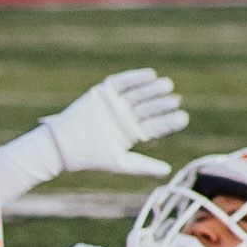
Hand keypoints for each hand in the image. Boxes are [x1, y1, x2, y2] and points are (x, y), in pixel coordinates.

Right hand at [12, 66, 189, 188]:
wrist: (63, 146)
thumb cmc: (92, 156)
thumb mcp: (121, 162)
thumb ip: (144, 166)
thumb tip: (168, 171)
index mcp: (133, 132)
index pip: (156, 125)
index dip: (169, 121)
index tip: (183, 118)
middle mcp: (127, 117)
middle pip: (149, 107)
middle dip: (162, 104)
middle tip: (175, 100)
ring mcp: (116, 104)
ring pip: (139, 94)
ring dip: (152, 89)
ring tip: (166, 85)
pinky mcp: (103, 93)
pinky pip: (122, 82)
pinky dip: (135, 78)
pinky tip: (150, 75)